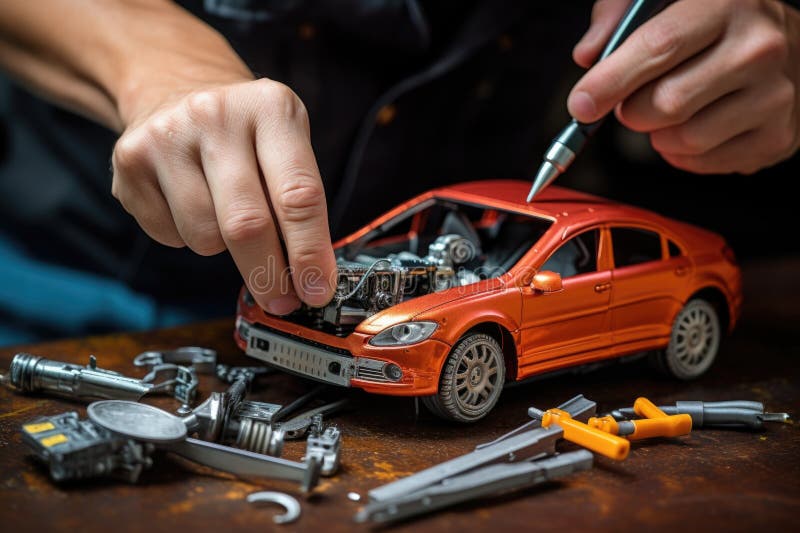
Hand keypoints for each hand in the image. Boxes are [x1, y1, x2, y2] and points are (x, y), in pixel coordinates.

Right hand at [112, 71, 335, 314]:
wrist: (176, 89)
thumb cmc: (246, 134)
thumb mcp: (286, 147)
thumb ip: (299, 206)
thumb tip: (309, 279)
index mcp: (271, 108)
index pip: (298, 195)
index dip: (309, 253)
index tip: (317, 291)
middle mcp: (217, 114)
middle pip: (246, 224)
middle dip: (268, 274)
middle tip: (280, 299)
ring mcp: (167, 135)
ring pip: (204, 237)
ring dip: (222, 248)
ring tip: (223, 214)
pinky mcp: (129, 160)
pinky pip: (168, 235)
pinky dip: (185, 237)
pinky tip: (188, 203)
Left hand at [569, 0, 799, 173]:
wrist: (794, 48)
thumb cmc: (717, 25)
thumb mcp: (667, 1)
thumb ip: (619, 16)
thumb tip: (588, 56)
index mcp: (727, 3)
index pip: (658, 48)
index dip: (610, 81)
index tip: (581, 103)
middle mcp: (759, 47)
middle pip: (665, 103)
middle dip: (631, 111)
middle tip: (634, 100)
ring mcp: (775, 95)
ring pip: (680, 139)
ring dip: (657, 134)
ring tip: (671, 108)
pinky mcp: (776, 137)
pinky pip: (700, 162)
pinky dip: (681, 153)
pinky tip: (697, 124)